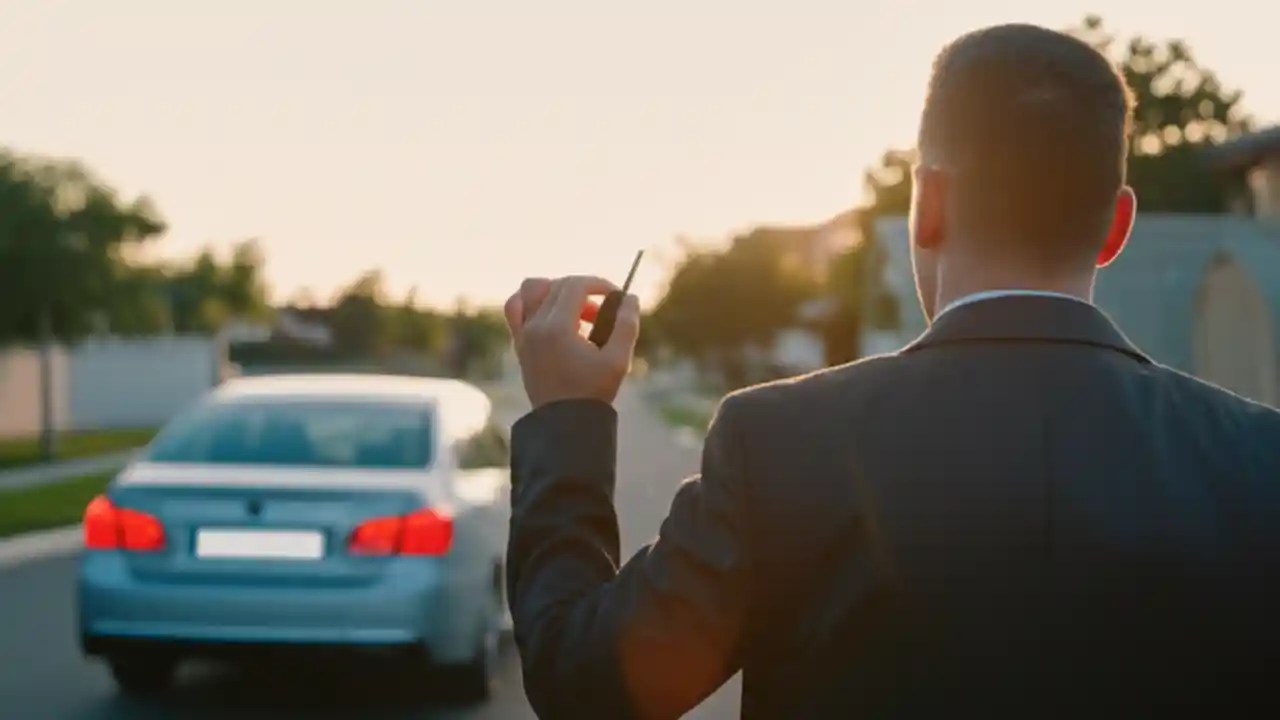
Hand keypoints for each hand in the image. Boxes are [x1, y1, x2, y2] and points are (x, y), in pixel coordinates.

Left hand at [503, 275, 640, 407]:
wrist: (563, 423)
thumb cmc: (593, 394)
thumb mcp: (618, 360)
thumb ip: (626, 325)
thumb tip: (629, 297)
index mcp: (557, 328)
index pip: (576, 285)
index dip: (599, 284)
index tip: (615, 296)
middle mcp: (535, 326)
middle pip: (558, 285)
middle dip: (584, 291)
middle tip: (601, 314)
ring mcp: (523, 334)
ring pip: (532, 289)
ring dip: (555, 290)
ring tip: (574, 312)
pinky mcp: (519, 343)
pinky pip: (515, 308)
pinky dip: (531, 301)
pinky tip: (551, 315)